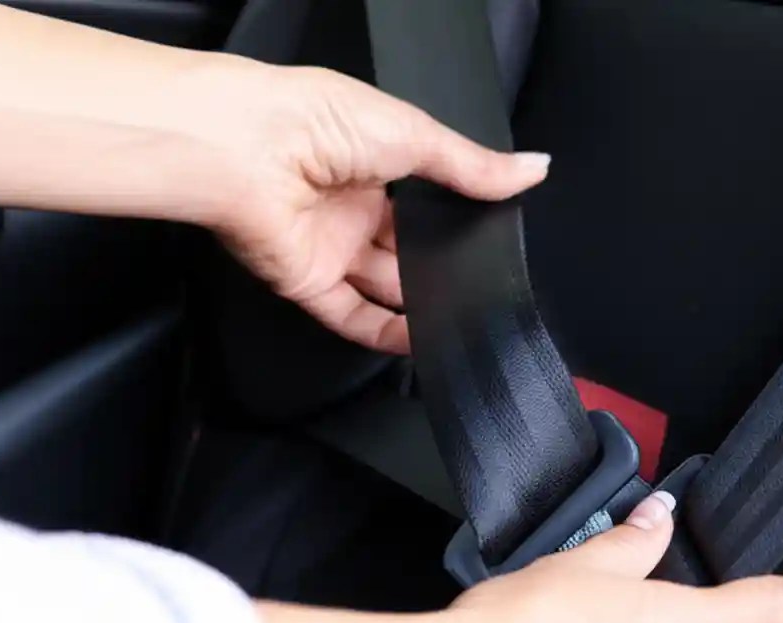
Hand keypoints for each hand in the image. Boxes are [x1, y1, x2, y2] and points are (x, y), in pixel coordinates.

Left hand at [209, 64, 550, 353]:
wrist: (248, 149)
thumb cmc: (318, 120)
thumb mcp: (415, 135)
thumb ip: (471, 167)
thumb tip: (534, 169)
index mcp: (371, 159)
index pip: (422, 198)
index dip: (456, 219)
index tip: (497, 237)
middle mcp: (348, 206)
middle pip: (404, 248)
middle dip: (442, 266)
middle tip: (487, 283)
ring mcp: (328, 246)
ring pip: (382, 287)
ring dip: (421, 304)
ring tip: (468, 319)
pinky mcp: (307, 283)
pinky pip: (351, 317)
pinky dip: (387, 334)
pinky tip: (425, 342)